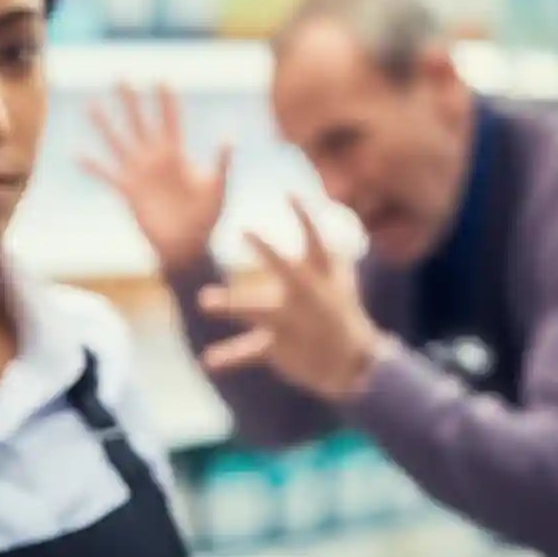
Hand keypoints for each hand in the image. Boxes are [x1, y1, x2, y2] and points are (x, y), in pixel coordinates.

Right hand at [82, 84, 232, 271]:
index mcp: (177, 155)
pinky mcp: (128, 191)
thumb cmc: (207, 217)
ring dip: (105, 124)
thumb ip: (221, 163)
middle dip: (131, 101)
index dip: (166, 101)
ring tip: (91, 105)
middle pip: (140, 122)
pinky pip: (107, 174)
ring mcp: (139, 173)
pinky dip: (92, 166)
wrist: (187, 245)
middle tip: (121, 77)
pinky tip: (77, 154)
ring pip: (118, 142)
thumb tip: (228, 136)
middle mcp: (155, 158)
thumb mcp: (218, 188)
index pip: (170, 120)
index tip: (162, 79)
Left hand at [198, 198, 386, 401]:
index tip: (290, 194)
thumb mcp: (341, 278)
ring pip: (258, 310)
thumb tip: (317, 212)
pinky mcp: (278, 346)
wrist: (354, 362)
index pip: (317, 242)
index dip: (305, 217)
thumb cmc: (341, 310)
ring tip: (203, 299)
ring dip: (231, 303)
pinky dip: (228, 357)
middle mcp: (308, 296)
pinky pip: (249, 352)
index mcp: (323, 277)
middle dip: (268, 250)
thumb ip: (326, 250)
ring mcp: (291, 321)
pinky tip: (207, 360)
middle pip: (288, 270)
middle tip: (245, 230)